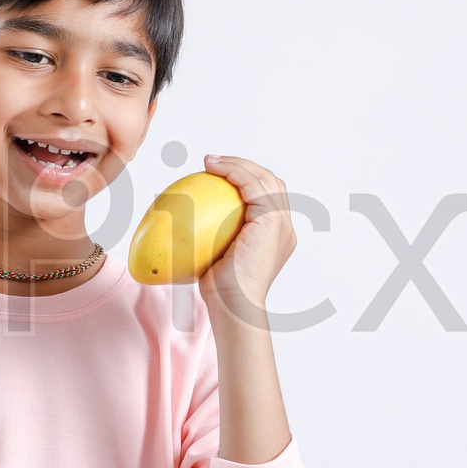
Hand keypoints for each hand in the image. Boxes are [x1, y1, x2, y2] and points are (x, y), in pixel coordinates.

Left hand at [199, 154, 296, 318]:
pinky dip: (234, 171)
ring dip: (238, 164)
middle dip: (244, 166)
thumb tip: (181, 219)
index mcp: (275, 236)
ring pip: (265, 179)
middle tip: (213, 162)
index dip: (246, 180)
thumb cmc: (219, 291)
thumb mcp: (214, 257)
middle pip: (271, 182)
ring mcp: (282, 224)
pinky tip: (211, 168)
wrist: (233, 306)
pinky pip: (253, 186)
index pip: (266, 198)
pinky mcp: (272, 221)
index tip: (215, 174)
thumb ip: (211, 236)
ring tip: (210, 161)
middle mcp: (285, 228)